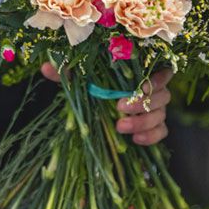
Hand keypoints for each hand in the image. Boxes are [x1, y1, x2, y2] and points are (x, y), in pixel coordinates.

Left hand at [39, 64, 171, 146]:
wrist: (94, 104)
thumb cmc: (91, 83)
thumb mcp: (78, 76)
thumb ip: (66, 71)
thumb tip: (46, 67)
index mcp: (139, 71)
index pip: (161, 70)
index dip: (156, 79)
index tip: (138, 87)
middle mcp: (152, 89)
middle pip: (162, 95)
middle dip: (142, 103)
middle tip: (119, 108)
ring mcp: (155, 108)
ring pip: (161, 115)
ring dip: (143, 122)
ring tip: (120, 127)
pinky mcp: (153, 127)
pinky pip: (161, 132)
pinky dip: (151, 137)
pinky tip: (135, 140)